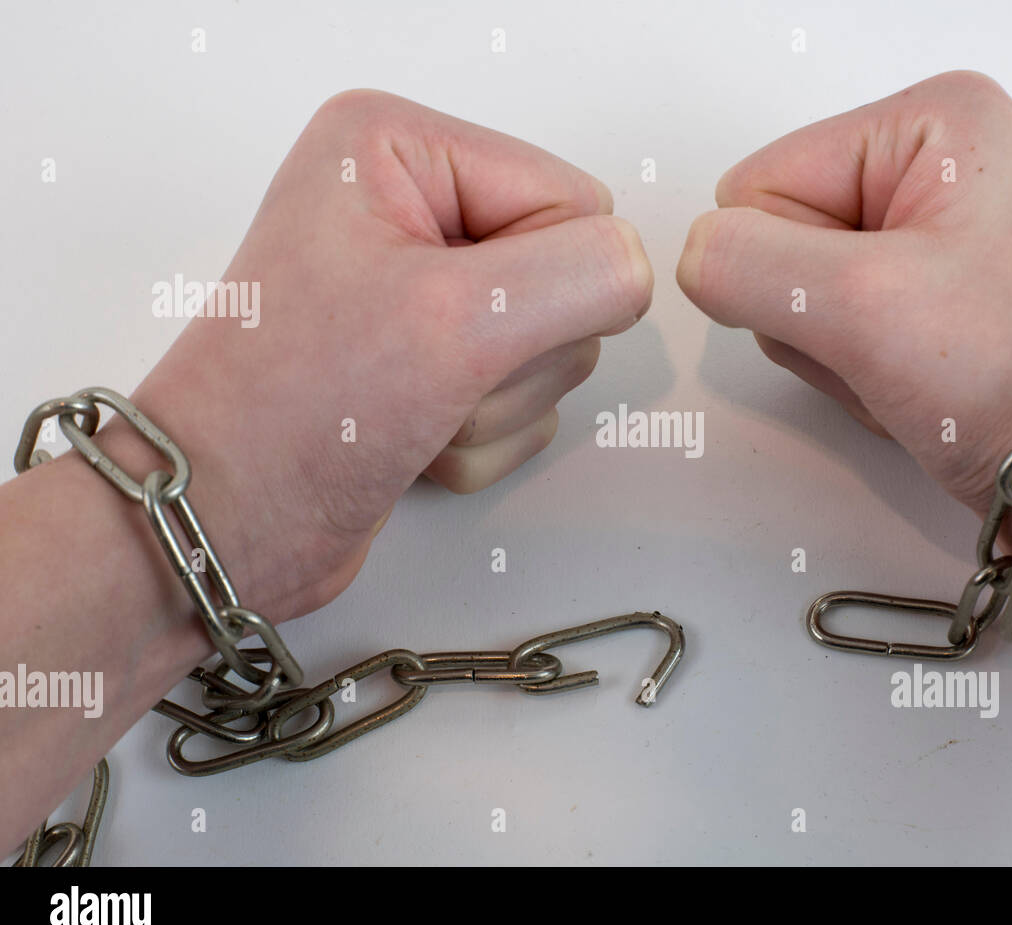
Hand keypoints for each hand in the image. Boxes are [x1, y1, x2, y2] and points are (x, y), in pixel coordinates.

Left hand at [106, 90, 652, 623]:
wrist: (221, 530)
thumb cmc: (292, 416)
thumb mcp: (456, 321)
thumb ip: (584, 275)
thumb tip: (634, 271)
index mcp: (398, 150)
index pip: (574, 200)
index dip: (545, 285)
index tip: (459, 326)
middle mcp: (411, 210)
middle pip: (568, 278)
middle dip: (513, 357)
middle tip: (430, 379)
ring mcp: (424, 293)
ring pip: (553, 349)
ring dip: (496, 407)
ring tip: (413, 413)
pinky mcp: (432, 366)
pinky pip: (524, 402)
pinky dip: (481, 442)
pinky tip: (413, 442)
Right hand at [677, 70, 1011, 514]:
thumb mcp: (863, 301)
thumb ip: (745, 265)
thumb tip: (692, 260)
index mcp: (930, 122)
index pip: (758, 183)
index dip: (785, 267)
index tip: (871, 308)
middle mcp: (932, 166)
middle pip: (778, 240)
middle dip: (818, 317)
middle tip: (895, 349)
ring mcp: (931, 237)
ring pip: (800, 298)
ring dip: (839, 356)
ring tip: (913, 373)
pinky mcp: (930, 300)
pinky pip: (838, 333)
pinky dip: (860, 376)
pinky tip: (917, 389)